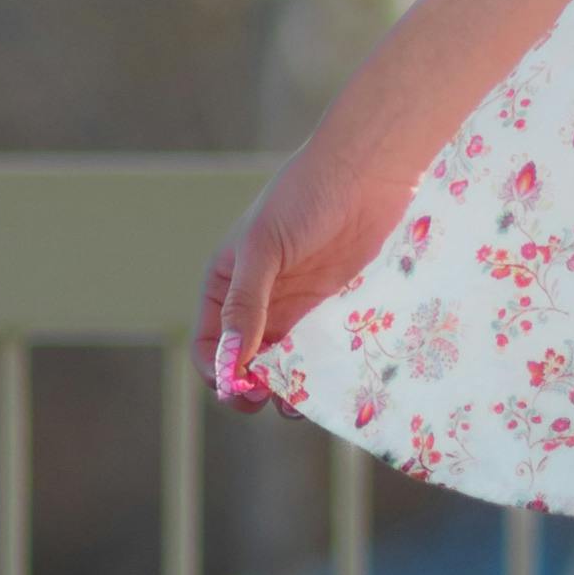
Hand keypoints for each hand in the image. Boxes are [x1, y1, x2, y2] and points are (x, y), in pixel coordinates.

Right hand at [200, 124, 416, 409]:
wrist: (365, 173)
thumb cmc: (304, 197)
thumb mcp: (263, 248)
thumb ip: (245, 304)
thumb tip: (229, 359)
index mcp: (225, 284)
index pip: (208, 344)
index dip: (217, 371)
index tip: (238, 389)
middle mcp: (255, 302)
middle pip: (243, 362)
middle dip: (250, 387)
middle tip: (267, 401)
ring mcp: (293, 308)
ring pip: (280, 364)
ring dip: (284, 388)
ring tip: (297, 401)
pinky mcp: (328, 311)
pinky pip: (315, 353)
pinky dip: (315, 374)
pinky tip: (324, 384)